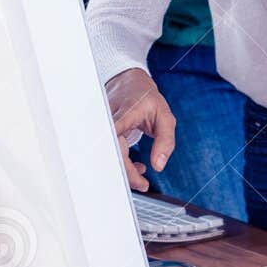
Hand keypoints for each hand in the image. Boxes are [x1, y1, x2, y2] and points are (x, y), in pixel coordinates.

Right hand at [106, 68, 175, 191]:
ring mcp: (101, 125)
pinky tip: (135, 166)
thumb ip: (165, 140)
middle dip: (126, 173)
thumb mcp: (165, 116)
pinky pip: (107, 151)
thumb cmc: (147, 99)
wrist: (129, 82)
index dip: (123, 162)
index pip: (118, 139)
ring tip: (142, 174)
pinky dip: (120, 162)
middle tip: (143, 184)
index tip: (138, 177)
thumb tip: (159, 165)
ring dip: (124, 169)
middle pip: (111, 152)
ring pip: (107, 154)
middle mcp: (108, 119)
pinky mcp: (100, 132)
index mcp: (126, 112)